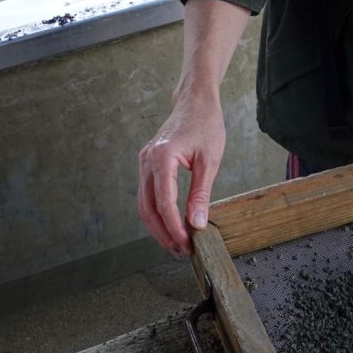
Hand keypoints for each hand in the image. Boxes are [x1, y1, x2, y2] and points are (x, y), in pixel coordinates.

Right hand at [137, 86, 225, 256]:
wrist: (195, 101)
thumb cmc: (205, 124)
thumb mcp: (209, 160)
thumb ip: (200, 193)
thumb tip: (196, 223)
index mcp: (162, 158)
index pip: (164, 203)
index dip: (174, 228)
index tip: (187, 244)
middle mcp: (147, 160)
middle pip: (147, 209)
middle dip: (163, 234)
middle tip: (181, 251)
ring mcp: (144, 162)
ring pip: (144, 204)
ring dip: (158, 227)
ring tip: (176, 243)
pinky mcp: (147, 164)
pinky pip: (147, 194)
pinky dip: (156, 213)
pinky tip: (171, 224)